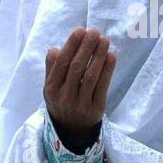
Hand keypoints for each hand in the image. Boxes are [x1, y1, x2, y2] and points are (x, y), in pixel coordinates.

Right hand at [44, 27, 114, 153]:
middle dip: (86, 48)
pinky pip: (103, 86)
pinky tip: (111, 56)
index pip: (62, 63)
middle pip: (76, 68)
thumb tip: (53, 49)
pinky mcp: (96, 108)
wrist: (72, 131)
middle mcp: (64, 97)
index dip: (71, 46)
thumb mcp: (51, 88)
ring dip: (98, 56)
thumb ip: (51, 69)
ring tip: (105, 40)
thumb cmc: (61, 102)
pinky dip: (108, 70)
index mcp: (51, 89)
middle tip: (95, 32)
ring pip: (91, 76)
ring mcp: (81, 104)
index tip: (80, 30)